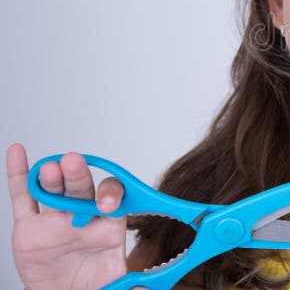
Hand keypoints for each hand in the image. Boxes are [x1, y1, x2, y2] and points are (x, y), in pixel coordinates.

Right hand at [6, 143, 129, 289]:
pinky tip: (18, 153)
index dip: (111, 197)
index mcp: (108, 225)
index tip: (107, 204)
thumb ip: (132, 285)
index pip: (113, 201)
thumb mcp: (117, 283)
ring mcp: (55, 220)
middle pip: (82, 190)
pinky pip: (22, 199)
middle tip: (74, 162)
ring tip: (52, 167)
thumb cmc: (93, 285)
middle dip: (78, 176)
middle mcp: (82, 216)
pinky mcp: (28, 229)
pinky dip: (19, 175)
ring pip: (54, 191)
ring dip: (53, 177)